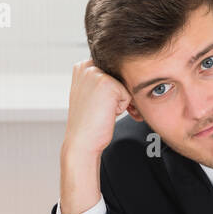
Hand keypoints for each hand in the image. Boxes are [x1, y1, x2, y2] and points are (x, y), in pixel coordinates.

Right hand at [59, 59, 133, 213]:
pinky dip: (128, 107)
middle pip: (125, 74)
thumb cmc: (92, 131)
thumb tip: (130, 76)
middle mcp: (86, 65)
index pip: (118, 69)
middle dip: (126, 95)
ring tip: (113, 116)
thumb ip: (109, 84)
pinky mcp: (105, 85)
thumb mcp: (100, 101)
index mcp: (83, 66)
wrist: (81, 148)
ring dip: (128, 102)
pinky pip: (130, 93)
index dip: (122, 91)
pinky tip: (114, 117)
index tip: (114, 109)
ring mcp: (94, 73)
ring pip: (129, 84)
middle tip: (115, 114)